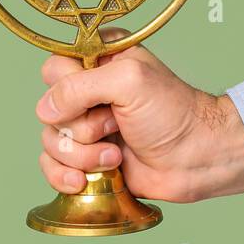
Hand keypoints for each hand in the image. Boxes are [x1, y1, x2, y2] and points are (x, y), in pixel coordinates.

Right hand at [35, 30, 243, 201]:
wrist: (198, 158)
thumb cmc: (173, 113)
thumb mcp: (128, 81)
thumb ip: (79, 86)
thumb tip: (44, 109)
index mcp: (97, 62)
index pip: (53, 69)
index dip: (68, 90)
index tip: (98, 99)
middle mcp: (87, 93)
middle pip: (47, 110)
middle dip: (80, 128)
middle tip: (116, 126)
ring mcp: (85, 129)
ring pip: (49, 141)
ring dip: (81, 156)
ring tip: (115, 157)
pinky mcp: (85, 160)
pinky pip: (51, 167)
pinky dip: (65, 176)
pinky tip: (86, 180)